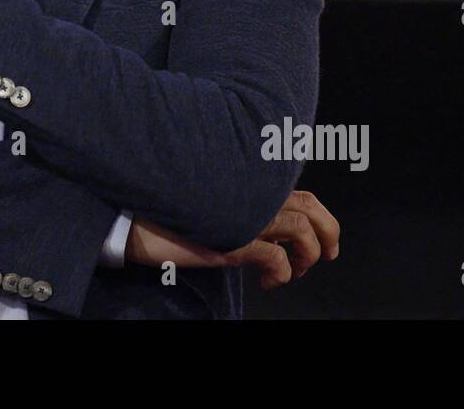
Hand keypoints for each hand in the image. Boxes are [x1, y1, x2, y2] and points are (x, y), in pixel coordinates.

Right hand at [125, 190, 340, 290]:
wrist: (134, 216)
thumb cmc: (168, 209)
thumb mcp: (215, 202)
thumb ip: (242, 204)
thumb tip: (268, 229)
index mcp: (250, 181)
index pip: (301, 192)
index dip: (321, 216)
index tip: (323, 237)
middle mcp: (253, 192)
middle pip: (311, 207)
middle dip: (329, 234)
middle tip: (328, 255)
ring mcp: (246, 215)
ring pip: (302, 231)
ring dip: (308, 256)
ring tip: (296, 271)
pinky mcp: (234, 240)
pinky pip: (277, 259)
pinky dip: (282, 274)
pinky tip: (267, 282)